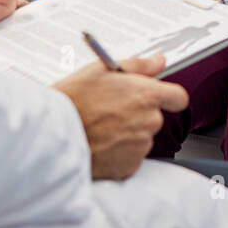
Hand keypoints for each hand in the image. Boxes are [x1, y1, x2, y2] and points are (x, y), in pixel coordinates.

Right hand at [53, 54, 188, 180]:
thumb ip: (138, 66)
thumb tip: (158, 61)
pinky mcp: (129, 166)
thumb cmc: (72, 101)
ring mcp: (140, 146)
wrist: (49, 136)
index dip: (168, 96)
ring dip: (127, 134)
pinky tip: (99, 144)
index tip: (156, 97)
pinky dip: (118, 153)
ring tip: (100, 128)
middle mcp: (148, 121)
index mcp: (146, 95)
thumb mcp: (101, 70)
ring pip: (141, 138)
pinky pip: (130, 158)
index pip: (178, 97)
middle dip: (138, 114)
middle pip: (155, 117)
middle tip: (111, 111)